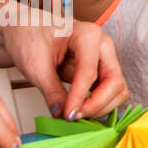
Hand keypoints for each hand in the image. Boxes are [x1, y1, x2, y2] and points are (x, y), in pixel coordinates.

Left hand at [0, 7, 128, 122]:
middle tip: (73, 116)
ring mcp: (105, 58)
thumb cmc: (31, 39)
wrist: (29, 31)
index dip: (79, 97)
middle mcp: (103, 45)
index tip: (67, 115)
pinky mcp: (103, 71)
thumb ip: (51, 90)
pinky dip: (101, 105)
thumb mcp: (35, 65)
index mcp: (88, 35)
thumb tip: (62, 113)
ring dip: (101, 107)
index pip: (90, 71)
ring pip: (118, 89)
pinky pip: (111, 92)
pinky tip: (81, 110)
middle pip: (114, 81)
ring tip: (76, 114)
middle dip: (96, 103)